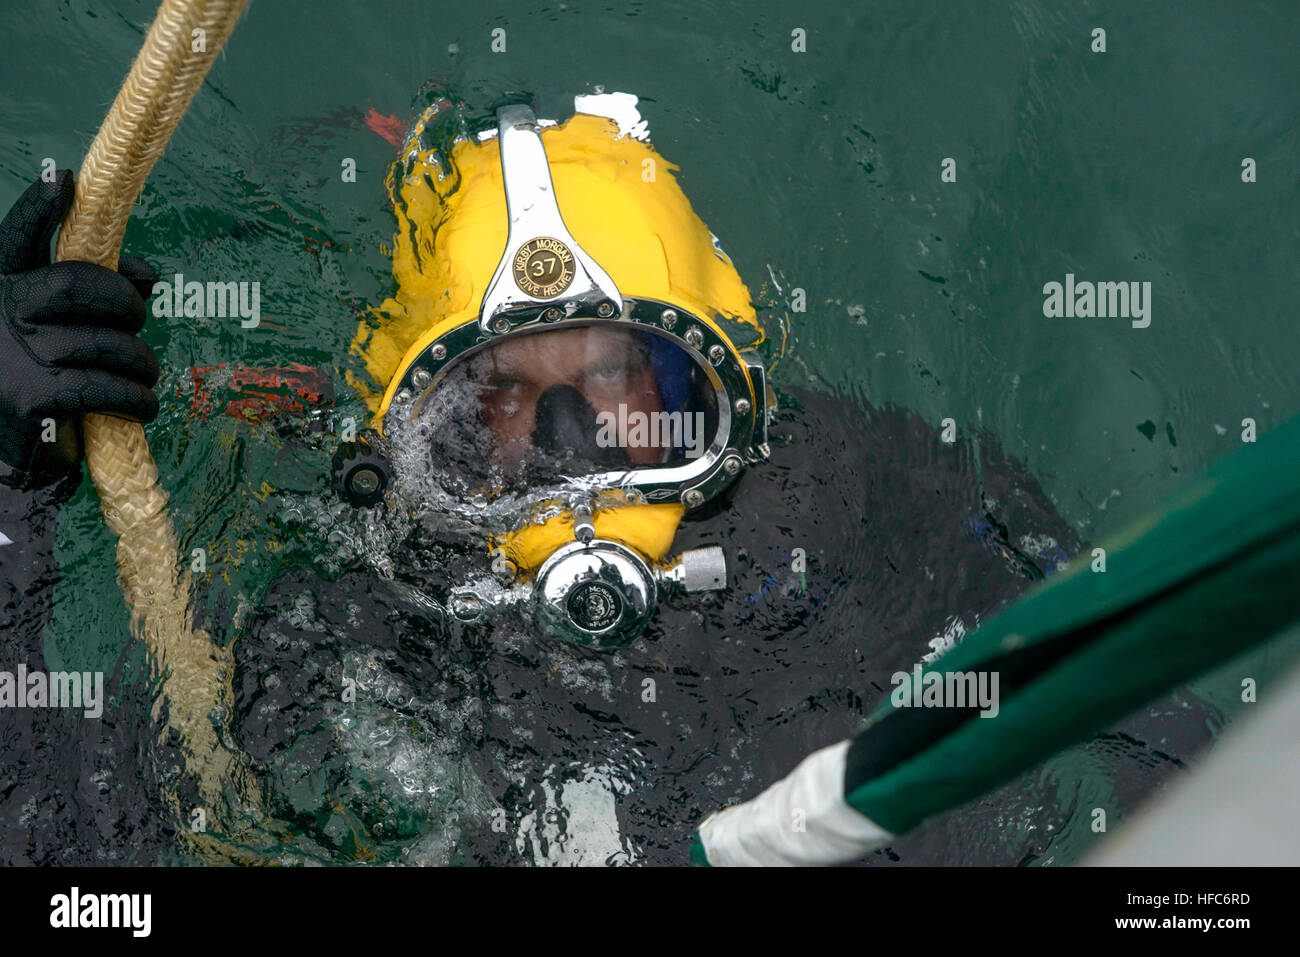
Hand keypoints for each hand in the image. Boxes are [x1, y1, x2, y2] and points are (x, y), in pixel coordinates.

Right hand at [0, 170, 159, 488]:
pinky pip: (102, 387)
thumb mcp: (67, 332)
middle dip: (123, 302)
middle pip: (75, 284)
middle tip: (138, 322)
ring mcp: (10, 355)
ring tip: (144, 377)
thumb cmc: (47, 380)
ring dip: (140, 362)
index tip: (65, 181)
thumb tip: (148, 273)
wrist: (13, 453)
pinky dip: (135, 398)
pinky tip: (143, 405)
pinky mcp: (27, 397)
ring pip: (102, 342)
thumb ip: (100, 297)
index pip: (17, 239)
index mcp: (3, 287)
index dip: (39, 210)